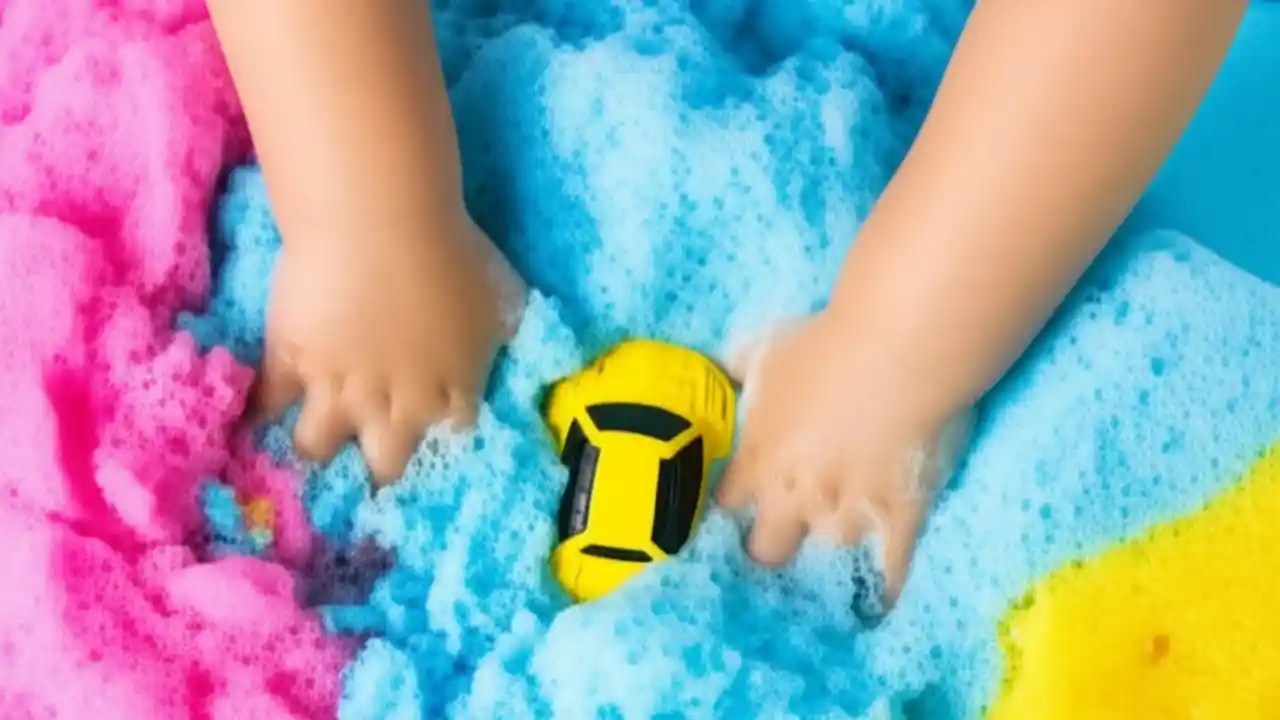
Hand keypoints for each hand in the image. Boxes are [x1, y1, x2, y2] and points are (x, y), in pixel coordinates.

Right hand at [255, 210, 523, 483]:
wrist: (380, 226)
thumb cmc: (454, 253)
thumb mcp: (504, 296)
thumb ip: (508, 329)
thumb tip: (512, 338)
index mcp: (453, 391)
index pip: (453, 435)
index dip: (443, 431)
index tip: (433, 425)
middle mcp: (396, 407)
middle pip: (386, 462)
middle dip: (381, 463)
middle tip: (372, 454)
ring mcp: (338, 392)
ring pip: (317, 446)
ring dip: (317, 445)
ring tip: (313, 440)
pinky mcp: (287, 367)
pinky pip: (267, 405)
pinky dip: (261, 410)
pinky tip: (259, 411)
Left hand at [718, 310, 972, 602]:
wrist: (896, 354)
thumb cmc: (825, 346)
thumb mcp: (766, 350)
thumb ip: (738, 368)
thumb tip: (720, 369)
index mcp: (758, 459)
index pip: (727, 503)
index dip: (732, 506)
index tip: (739, 506)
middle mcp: (794, 496)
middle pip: (768, 549)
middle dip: (772, 545)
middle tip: (782, 537)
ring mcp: (847, 513)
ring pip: (830, 549)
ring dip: (836, 539)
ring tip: (847, 534)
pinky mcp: (898, 519)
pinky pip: (889, 569)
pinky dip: (885, 584)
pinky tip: (882, 600)